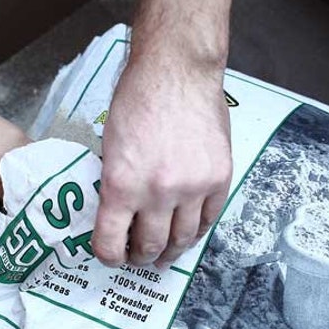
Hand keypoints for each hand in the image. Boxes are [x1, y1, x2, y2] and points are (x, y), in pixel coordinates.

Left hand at [94, 50, 231, 267]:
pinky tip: (189, 230)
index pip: (111, 243)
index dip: (109, 256)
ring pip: (183, 239)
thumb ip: (117, 183)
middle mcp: (158, 192)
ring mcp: (193, 188)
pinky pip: (210, 218)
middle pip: (150, 246)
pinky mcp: (219, 178)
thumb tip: (120, 213)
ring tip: (165, 253)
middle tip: (138, 257)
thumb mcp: (110, 144)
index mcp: (122, 184)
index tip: (111, 256)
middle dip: (140, 257)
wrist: (178, 71)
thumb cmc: (138, 99)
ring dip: (171, 251)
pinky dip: (198, 229)